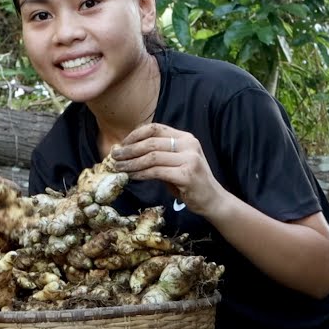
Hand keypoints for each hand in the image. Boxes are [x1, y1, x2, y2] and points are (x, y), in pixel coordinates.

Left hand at [110, 123, 228, 216]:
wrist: (213, 200)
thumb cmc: (190, 182)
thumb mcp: (176, 162)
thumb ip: (158, 154)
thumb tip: (128, 150)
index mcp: (186, 138)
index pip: (155, 128)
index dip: (135, 135)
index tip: (122, 144)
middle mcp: (189, 145)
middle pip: (151, 142)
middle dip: (129, 149)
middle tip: (115, 157)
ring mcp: (189, 159)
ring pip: (151, 157)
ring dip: (131, 163)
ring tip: (119, 168)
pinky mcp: (187, 175)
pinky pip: (156, 172)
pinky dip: (140, 174)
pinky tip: (131, 177)